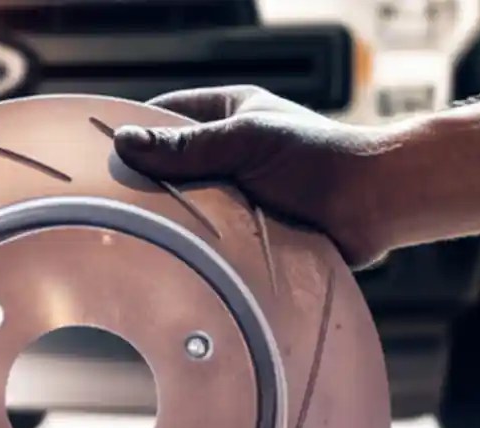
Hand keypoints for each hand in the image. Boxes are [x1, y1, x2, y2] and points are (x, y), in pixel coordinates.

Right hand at [113, 85, 398, 267]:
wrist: (377, 207)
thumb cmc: (322, 161)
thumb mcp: (245, 143)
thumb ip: (186, 146)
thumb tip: (125, 142)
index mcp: (230, 114)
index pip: (165, 115)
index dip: (135, 132)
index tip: (102, 156)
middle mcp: (232, 152)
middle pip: (173, 166)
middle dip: (150, 185)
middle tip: (115, 207)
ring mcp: (241, 192)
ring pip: (191, 206)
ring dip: (177, 221)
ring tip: (144, 239)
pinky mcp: (251, 230)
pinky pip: (214, 238)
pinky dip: (200, 248)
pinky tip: (179, 262)